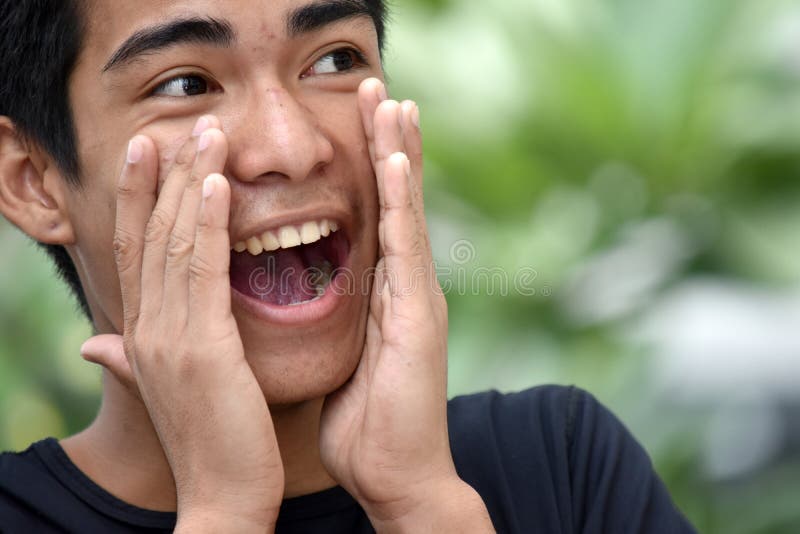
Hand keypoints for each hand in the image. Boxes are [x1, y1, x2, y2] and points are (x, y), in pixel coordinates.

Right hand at [80, 117, 283, 530]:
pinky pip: (205, 272)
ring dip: (188, 183)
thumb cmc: (209, 441)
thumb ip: (131, 359)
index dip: (139, 199)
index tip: (148, 152)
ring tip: (205, 134)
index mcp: (143, 335)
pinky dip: (208, 224)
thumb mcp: (164, 391)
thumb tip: (94, 343)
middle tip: (177, 124)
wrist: (224, 498)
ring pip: (176, 243)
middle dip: (163, 177)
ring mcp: (170, 337)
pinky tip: (216, 184)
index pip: (136, 252)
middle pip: (152, 236)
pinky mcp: (204, 348)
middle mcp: (147, 328)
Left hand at [319, 79, 492, 531]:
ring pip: (405, 209)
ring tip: (392, 99)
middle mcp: (407, 287)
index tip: (361, 122)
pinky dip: (402, 199)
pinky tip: (396, 158)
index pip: (377, 218)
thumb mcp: (340, 364)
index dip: (371, 168)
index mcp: (386, 297)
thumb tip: (305, 306)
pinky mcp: (419, 315)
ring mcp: (417, 298)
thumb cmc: (365, 429)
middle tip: (378, 87)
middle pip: (396, 200)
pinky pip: (406, 245)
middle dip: (388, 142)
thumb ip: (333, 327)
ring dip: (399, 152)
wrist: (398, 479)